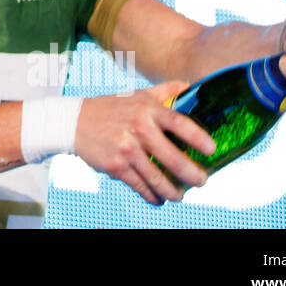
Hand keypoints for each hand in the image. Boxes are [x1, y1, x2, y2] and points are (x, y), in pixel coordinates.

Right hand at [74, 82, 215, 205]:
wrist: (74, 122)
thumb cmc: (110, 108)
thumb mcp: (136, 95)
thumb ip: (164, 91)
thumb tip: (190, 85)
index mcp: (146, 110)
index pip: (178, 123)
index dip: (197, 138)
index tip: (212, 150)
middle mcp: (137, 128)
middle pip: (172, 157)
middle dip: (191, 174)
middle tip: (202, 181)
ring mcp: (126, 149)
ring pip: (156, 177)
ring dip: (172, 191)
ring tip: (180, 195)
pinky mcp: (116, 165)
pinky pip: (139, 185)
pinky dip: (151, 196)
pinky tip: (158, 199)